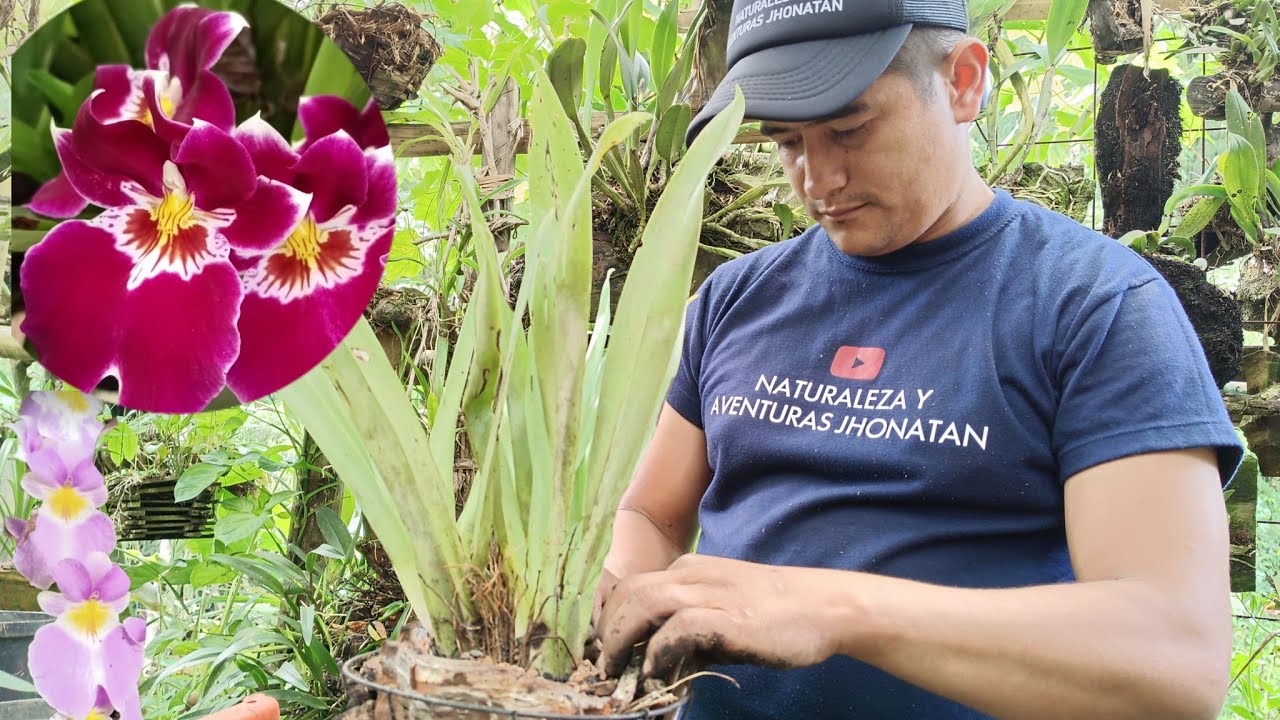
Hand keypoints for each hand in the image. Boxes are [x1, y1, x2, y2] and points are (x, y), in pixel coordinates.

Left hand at [595, 554, 846, 680]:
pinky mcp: (726, 617)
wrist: (824, 606)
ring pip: (643, 603)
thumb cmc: (777, 614)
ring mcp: (710, 593)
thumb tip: (660, 660)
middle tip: (602, 662)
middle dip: (607, 628)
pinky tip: (655, 671)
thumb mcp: (724, 610)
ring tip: (615, 668)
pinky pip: (676, 629)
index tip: (605, 647)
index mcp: (690, 569)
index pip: (633, 585)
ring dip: (621, 638)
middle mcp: (694, 575)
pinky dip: (658, 650)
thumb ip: (691, 629)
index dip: (611, 616)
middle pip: (629, 592)